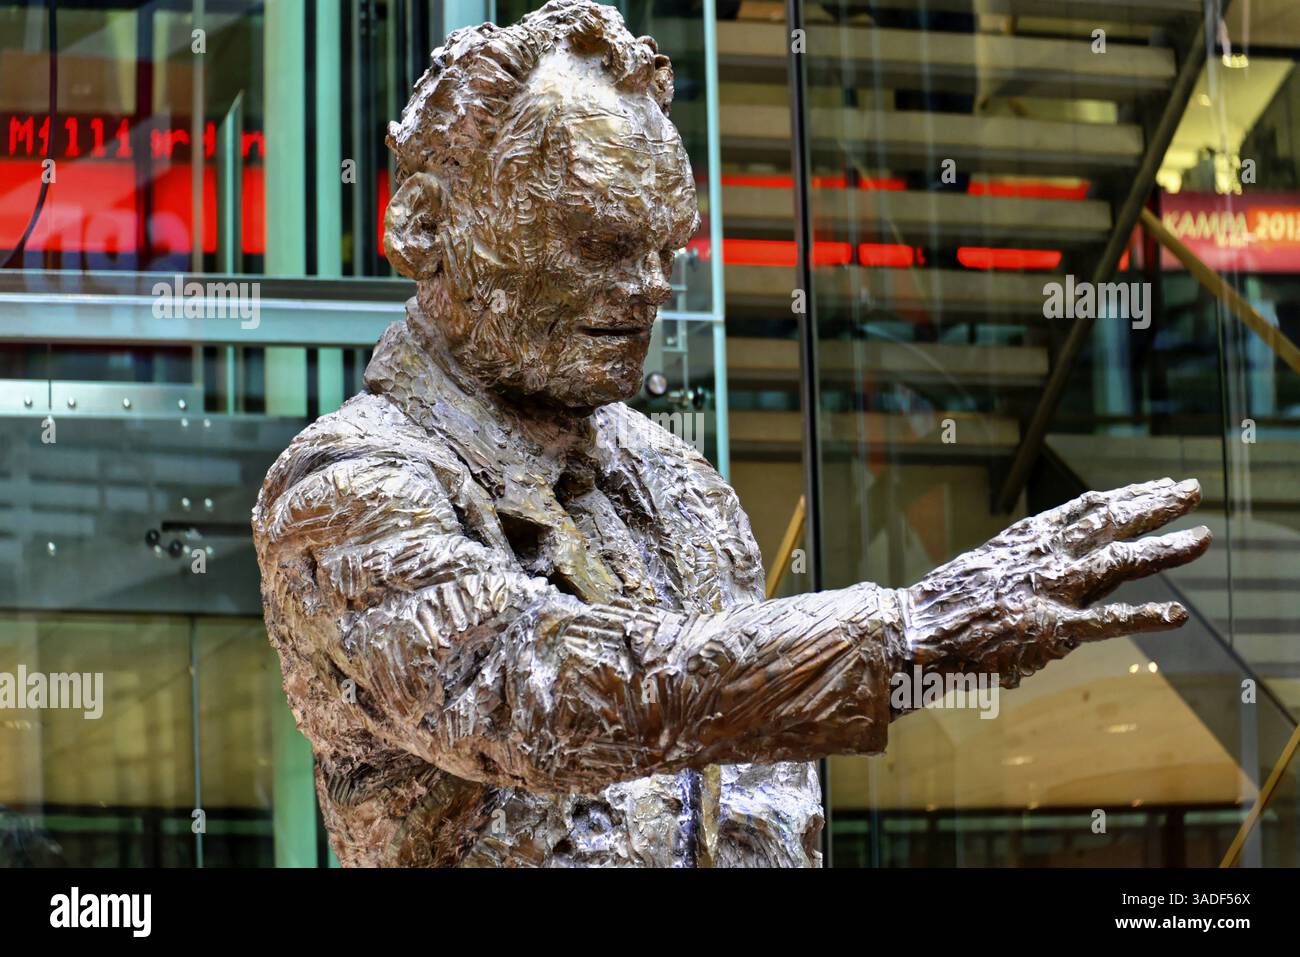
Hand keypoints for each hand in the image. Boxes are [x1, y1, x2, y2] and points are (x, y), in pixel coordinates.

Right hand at [895, 478, 1210, 686]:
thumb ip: (1022, 565)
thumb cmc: (942, 608)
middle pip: (1111, 522)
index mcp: (1025, 539)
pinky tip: (1178, 616)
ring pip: (1120, 561)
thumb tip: (1048, 560)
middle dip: (1155, 504)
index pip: (1086, 508)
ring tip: (1203, 538)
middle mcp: (1043, 556)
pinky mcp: (1050, 630)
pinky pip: (1108, 621)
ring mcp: (1049, 591)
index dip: (1125, 495)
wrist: (914, 633)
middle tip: (1191, 489)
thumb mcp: (983, 569)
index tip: (1154, 485)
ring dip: (1166, 549)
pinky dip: (1145, 617)